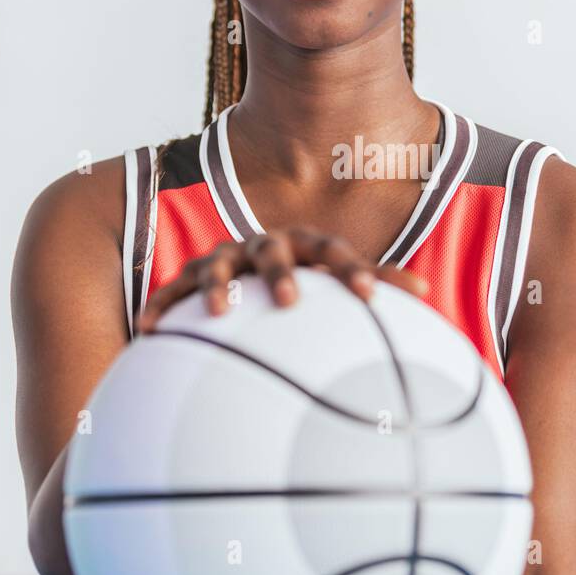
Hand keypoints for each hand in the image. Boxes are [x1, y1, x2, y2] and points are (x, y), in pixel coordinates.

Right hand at [135, 225, 427, 332]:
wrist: (251, 263)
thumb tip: (428, 290)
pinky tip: (147, 330)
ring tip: (222, 312)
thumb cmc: (305, 273)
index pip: (334, 252)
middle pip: (273, 251)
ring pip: (220, 268)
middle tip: (291, 302)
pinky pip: (174, 292)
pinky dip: (162, 308)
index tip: (371, 297)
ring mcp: (227, 259)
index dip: (353, 271)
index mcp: (305, 244)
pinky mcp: (193, 278)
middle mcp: (264, 245)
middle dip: (280, 273)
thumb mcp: (337, 273)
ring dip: (220, 287)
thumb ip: (377, 280)